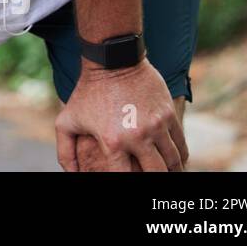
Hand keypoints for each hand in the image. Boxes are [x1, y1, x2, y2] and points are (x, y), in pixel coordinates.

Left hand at [55, 58, 187, 170]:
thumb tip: (73, 174)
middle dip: (155, 180)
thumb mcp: (67, 121)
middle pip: (156, 173)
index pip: (125, 178)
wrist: (111, 61)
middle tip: (151, 178)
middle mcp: (138, 136)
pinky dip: (180, 156)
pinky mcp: (168, 114)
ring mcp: (156, 125)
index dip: (127, 184)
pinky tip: (175, 161)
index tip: (128, 177)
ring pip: (173, 161)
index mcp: (113, 142)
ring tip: (166, 173)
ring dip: (171, 170)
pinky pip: (181, 144)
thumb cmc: (86, 92)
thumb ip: (65, 151)